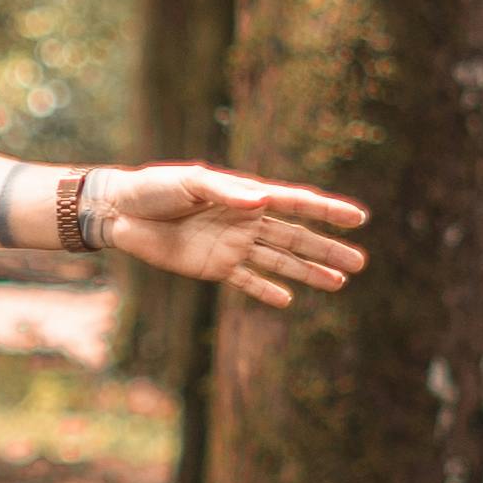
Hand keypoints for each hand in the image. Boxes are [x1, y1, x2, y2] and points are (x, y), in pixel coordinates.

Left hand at [95, 163, 371, 304]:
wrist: (122, 213)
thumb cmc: (156, 188)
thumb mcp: (189, 183)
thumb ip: (226, 192)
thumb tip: (261, 201)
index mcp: (245, 196)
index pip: (295, 203)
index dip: (327, 210)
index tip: (359, 218)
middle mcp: (246, 221)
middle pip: (296, 238)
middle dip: (328, 249)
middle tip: (360, 263)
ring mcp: (232, 246)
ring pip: (280, 261)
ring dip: (308, 272)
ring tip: (339, 282)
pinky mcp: (214, 267)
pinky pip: (247, 281)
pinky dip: (266, 291)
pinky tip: (288, 299)